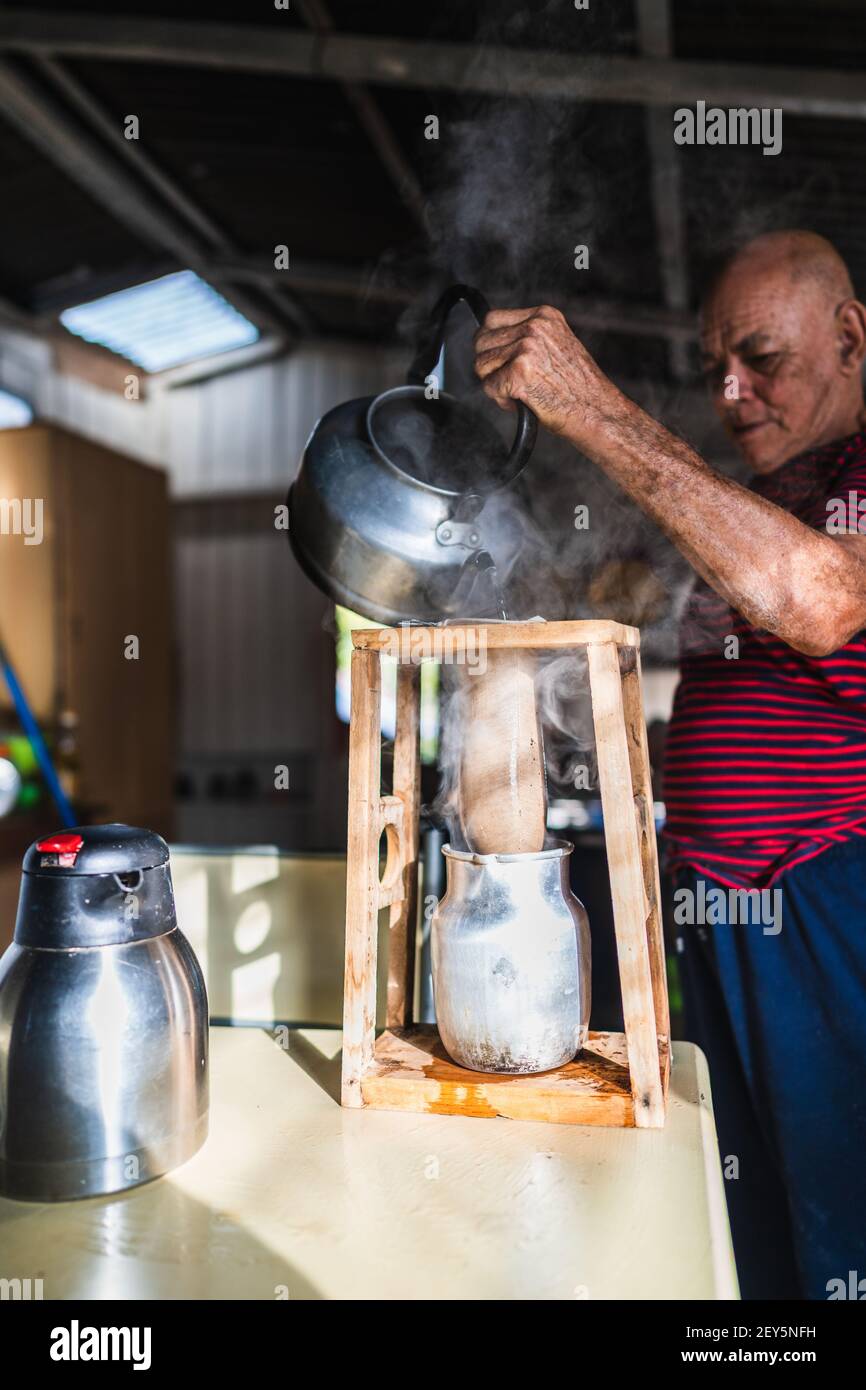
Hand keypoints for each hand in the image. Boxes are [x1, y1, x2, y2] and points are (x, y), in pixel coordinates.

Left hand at [473, 304, 624, 445]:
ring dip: (494, 382)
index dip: (490, 343)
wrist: (596, 410)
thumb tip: (494, 344)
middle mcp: (534, 327)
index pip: (492, 319)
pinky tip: (521, 401)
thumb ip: (529, 338)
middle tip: (507, 381)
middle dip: (489, 364)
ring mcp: (526, 348)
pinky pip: (489, 386)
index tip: (496, 358)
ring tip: (518, 392)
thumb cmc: (578, 387)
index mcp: (544, 316)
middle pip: (482, 341)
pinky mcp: (518, 373)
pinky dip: (500, 399)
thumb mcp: (557, 345)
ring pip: (481, 364)